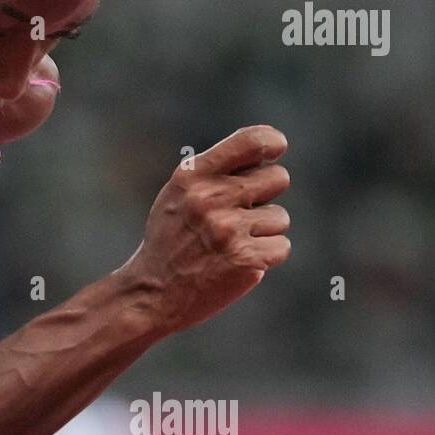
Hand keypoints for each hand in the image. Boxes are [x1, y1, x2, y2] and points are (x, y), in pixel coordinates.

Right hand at [120, 125, 290, 334]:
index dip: (272, 142)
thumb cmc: (172, 239)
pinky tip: (236, 262)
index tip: (276, 147)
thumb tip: (268, 149)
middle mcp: (210, 198)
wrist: (152, 292)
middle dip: (266, 195)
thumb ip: (216, 171)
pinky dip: (265, 256)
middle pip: (279, 177)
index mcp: (192, 176)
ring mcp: (229, 230)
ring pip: (280, 217)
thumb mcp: (179, 194)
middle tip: (238, 214)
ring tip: (228, 244)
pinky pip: (281, 247)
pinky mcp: (246, 259)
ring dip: (262, 231)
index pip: (251, 141)